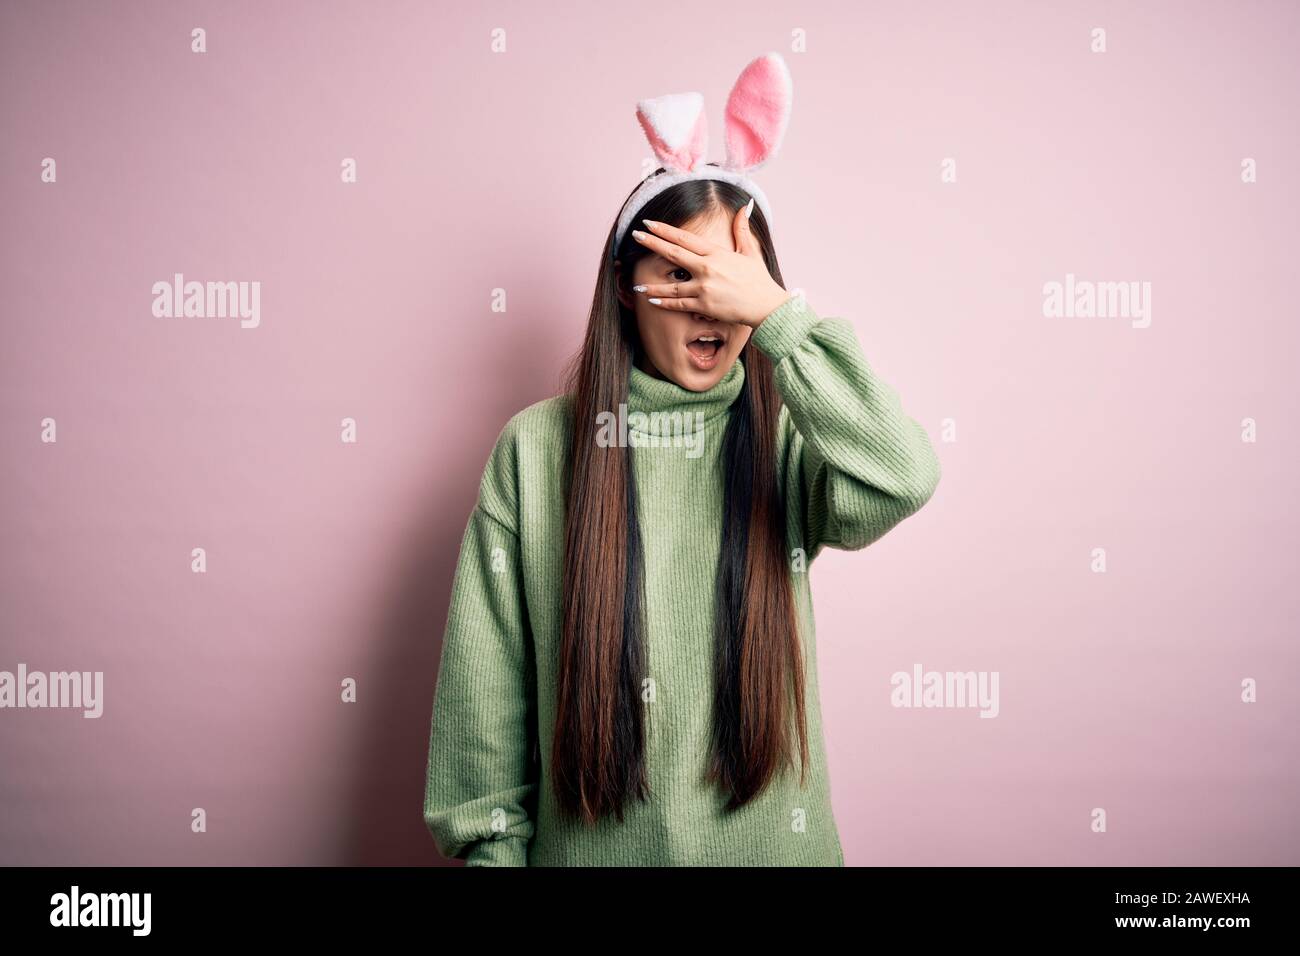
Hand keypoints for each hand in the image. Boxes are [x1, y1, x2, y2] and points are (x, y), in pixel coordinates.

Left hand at [630, 206, 793, 327]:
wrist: (767, 306)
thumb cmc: (758, 279)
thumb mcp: (750, 251)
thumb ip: (741, 229)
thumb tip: (744, 207)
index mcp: (716, 253)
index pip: (684, 238)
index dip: (664, 230)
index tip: (649, 223)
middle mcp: (707, 268)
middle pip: (673, 253)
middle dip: (652, 243)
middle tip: (635, 235)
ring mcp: (704, 288)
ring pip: (672, 285)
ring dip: (652, 286)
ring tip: (637, 286)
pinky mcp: (704, 306)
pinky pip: (679, 304)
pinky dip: (665, 303)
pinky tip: (652, 302)